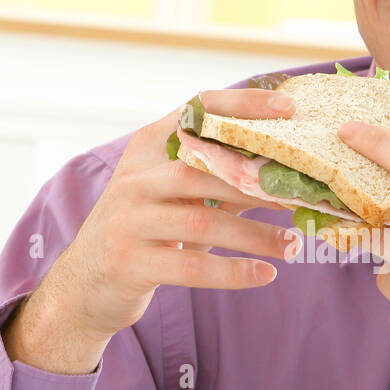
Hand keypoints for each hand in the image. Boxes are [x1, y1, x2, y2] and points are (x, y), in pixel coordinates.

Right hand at [5, 90, 298, 372]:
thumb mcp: (171, 193)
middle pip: (204, 169)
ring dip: (256, 234)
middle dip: (258, 182)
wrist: (86, 283)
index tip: (288, 106)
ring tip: (294, 244)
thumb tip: (285, 170)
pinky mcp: (129, 262)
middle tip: (303, 195)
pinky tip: (266, 275)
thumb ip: (214, 175)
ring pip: (203, 219)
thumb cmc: (147, 230)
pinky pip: (192, 265)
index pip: (195, 111)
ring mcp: (127, 220)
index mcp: (147, 148)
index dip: (241, 105)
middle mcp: (134, 178)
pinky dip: (234, 272)